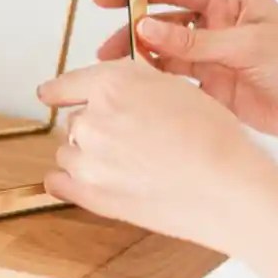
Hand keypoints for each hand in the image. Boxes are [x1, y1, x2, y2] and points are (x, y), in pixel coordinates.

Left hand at [38, 59, 277, 251]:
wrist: (229, 188)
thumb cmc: (213, 138)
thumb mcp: (175, 88)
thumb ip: (134, 82)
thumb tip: (112, 85)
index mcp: (111, 87)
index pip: (69, 84)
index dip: (58, 89)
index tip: (49, 93)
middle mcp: (92, 120)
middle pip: (76, 121)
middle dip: (96, 126)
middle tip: (132, 139)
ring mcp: (88, 161)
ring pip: (69, 151)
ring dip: (86, 154)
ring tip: (126, 163)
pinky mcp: (91, 196)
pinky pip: (58, 182)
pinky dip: (68, 181)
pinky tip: (88, 181)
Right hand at [94, 0, 277, 146]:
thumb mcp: (246, 47)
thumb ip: (193, 41)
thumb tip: (146, 27)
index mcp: (231, 1)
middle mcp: (219, 24)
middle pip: (164, 20)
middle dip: (134, 30)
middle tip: (108, 46)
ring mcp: (215, 56)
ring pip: (167, 51)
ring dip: (143, 57)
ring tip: (119, 69)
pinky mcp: (215, 85)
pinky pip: (177, 79)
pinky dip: (158, 81)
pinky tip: (141, 86)